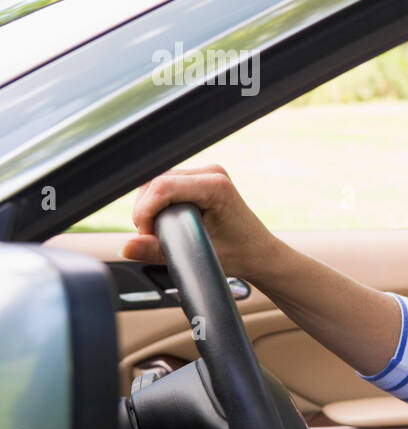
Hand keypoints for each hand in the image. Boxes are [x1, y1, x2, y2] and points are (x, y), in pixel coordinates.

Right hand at [121, 165, 281, 282]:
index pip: (161, 187)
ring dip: (150, 208)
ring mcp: (205, 173)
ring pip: (156, 182)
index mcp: (216, 186)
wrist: (259, 252)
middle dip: (145, 211)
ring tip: (161, 232)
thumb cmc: (238, 254)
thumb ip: (157, 251)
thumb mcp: (194, 256)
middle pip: (154, 183)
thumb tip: (127, 247)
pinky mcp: (198, 178)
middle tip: (155, 238)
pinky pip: (164, 185)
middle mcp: (211, 173)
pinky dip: (157, 204)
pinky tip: (167, 222)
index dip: (145, 212)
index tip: (148, 236)